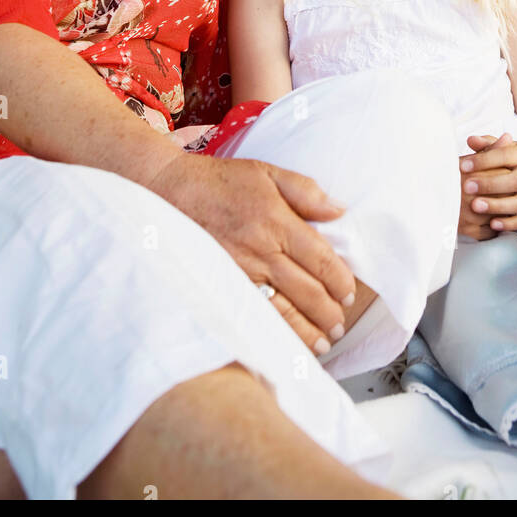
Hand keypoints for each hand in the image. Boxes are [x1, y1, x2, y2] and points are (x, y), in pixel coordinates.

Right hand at [153, 151, 355, 355]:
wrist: (167, 193)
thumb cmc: (217, 182)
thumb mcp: (266, 172)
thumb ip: (305, 191)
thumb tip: (338, 210)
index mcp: (277, 222)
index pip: (321, 260)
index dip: (340, 281)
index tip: (349, 292)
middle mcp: (261, 251)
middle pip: (307, 292)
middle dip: (330, 312)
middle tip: (340, 322)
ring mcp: (240, 273)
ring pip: (283, 312)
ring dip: (308, 330)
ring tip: (324, 341)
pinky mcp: (221, 288)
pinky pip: (255, 317)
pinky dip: (275, 333)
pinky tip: (286, 344)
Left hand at [458, 131, 516, 234]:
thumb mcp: (509, 147)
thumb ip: (489, 144)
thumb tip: (471, 140)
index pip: (505, 155)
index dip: (484, 160)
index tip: (463, 165)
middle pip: (514, 181)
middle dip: (489, 185)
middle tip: (466, 187)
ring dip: (498, 205)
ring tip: (475, 206)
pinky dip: (511, 223)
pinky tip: (493, 224)